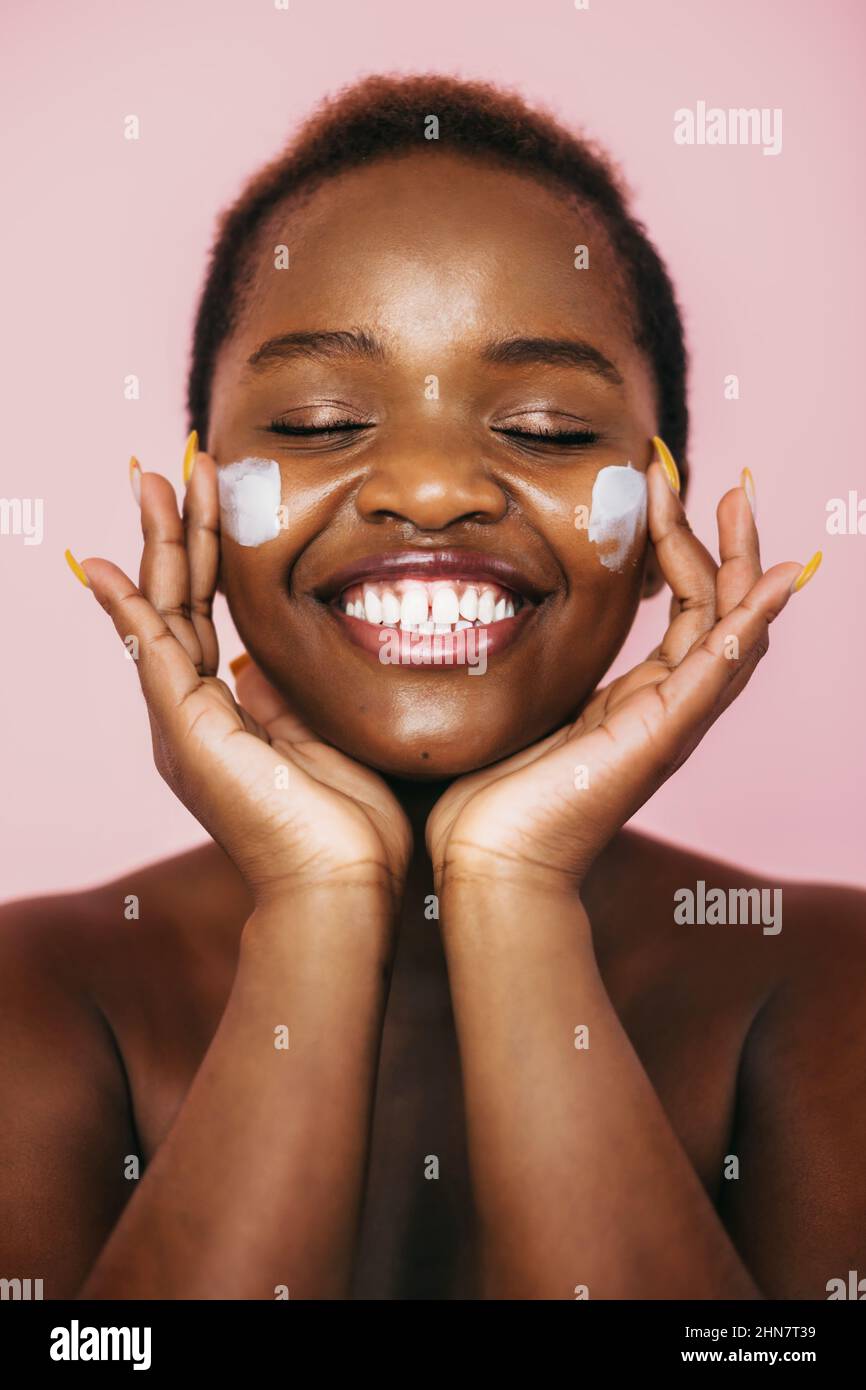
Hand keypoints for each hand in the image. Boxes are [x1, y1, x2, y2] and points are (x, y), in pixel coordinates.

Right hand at [72, 451, 410, 905]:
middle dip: (174, 530)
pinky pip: (149, 651)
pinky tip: (109, 566)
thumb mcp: (318, 736)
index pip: (208, 614)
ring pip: (162, 612)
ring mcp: (183, 723)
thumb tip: (266, 656)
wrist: (344, 887)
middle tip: (167, 467)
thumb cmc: (348, 826)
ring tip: (153, 479)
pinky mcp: (185, 730)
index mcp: (225, 715)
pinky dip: (128, 607)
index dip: (208, 552)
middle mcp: (193, 715)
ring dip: (160, 543)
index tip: (212, 496)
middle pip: (177, 601)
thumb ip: (284, 693)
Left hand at [427, 461, 817, 892]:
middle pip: (716, 611)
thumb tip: (483, 619)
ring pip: (727, 630)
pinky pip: (717, 672)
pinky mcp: (661, 738)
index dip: (679, 550)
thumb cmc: (488, 800)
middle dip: (724, 542)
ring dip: (740, 563)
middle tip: (725, 482)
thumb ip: (530, 669)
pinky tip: (770, 584)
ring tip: (739, 501)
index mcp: (632, 699)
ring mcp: (669, 723)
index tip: (661, 492)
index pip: (680, 611)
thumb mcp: (516, 712)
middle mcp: (663, 707)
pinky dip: (748, 625)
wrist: (490, 865)